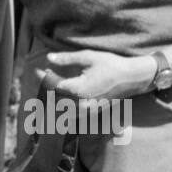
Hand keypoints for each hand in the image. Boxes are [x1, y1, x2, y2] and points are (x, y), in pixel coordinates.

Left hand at [37, 50, 156, 109]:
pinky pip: (75, 114)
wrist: (133, 78)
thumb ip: (67, 59)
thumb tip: (49, 58)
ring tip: (52, 90)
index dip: (44, 77)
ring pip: (64, 110)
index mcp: (78, 89)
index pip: (54, 85)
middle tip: (44, 77)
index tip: (37, 70)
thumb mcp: (88, 57)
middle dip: (48, 89)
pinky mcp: (93, 112)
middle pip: (56, 100)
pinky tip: (65, 99)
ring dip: (56, 101)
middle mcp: (82, 103)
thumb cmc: (111, 65)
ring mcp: (88, 110)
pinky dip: (67, 108)